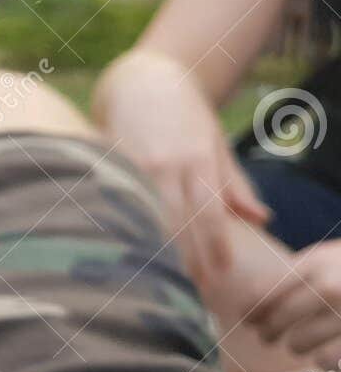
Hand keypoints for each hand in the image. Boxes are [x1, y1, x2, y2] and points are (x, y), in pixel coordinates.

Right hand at [97, 51, 268, 273]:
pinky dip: (126, 230)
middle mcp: (166, 165)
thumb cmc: (184, 113)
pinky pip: (119, 205)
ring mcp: (134, 166)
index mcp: (197, 160)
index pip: (210, 212)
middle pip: (179, 222)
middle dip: (187, 259)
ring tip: (162, 281)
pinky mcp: (109, 167)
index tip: (220, 275)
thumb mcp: (215, 143)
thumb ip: (234, 183)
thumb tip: (261, 219)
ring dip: (157, 251)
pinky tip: (128, 251)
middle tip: (192, 292)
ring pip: (147, 218)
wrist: (141, 80)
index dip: (215, 246)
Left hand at [248, 240, 340, 370]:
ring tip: (301, 341)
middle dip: (268, 332)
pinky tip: (325, 353)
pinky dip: (323, 361)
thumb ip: (290, 275)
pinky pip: (326, 363)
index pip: (260, 296)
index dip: (249, 311)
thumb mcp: (326, 257)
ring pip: (298, 345)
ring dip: (297, 346)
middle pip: (273, 323)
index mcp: (316, 264)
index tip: (248, 319)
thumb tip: (248, 306)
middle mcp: (331, 289)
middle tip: (270, 336)